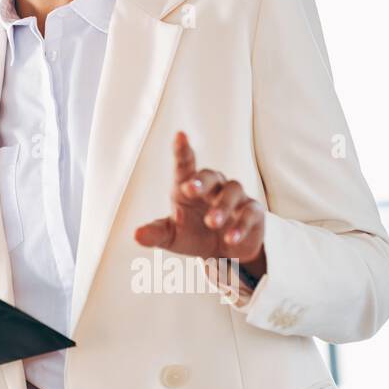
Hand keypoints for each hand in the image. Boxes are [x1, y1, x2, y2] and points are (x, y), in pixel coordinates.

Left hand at [134, 131, 266, 275]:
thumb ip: (155, 233)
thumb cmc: (193, 234)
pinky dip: (240, 225)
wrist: (223, 253)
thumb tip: (136, 236)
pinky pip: (250, 213)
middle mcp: (213, 186)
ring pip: (232, 191)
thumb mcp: (171, 236)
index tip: (180, 135)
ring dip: (222, 206)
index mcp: (188, 186)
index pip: (185, 164)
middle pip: (210, 175)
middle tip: (190, 189)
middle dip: (200, 181)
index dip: (183, 150)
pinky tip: (230, 239)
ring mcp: (235, 197)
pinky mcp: (253, 212)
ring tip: (212, 223)